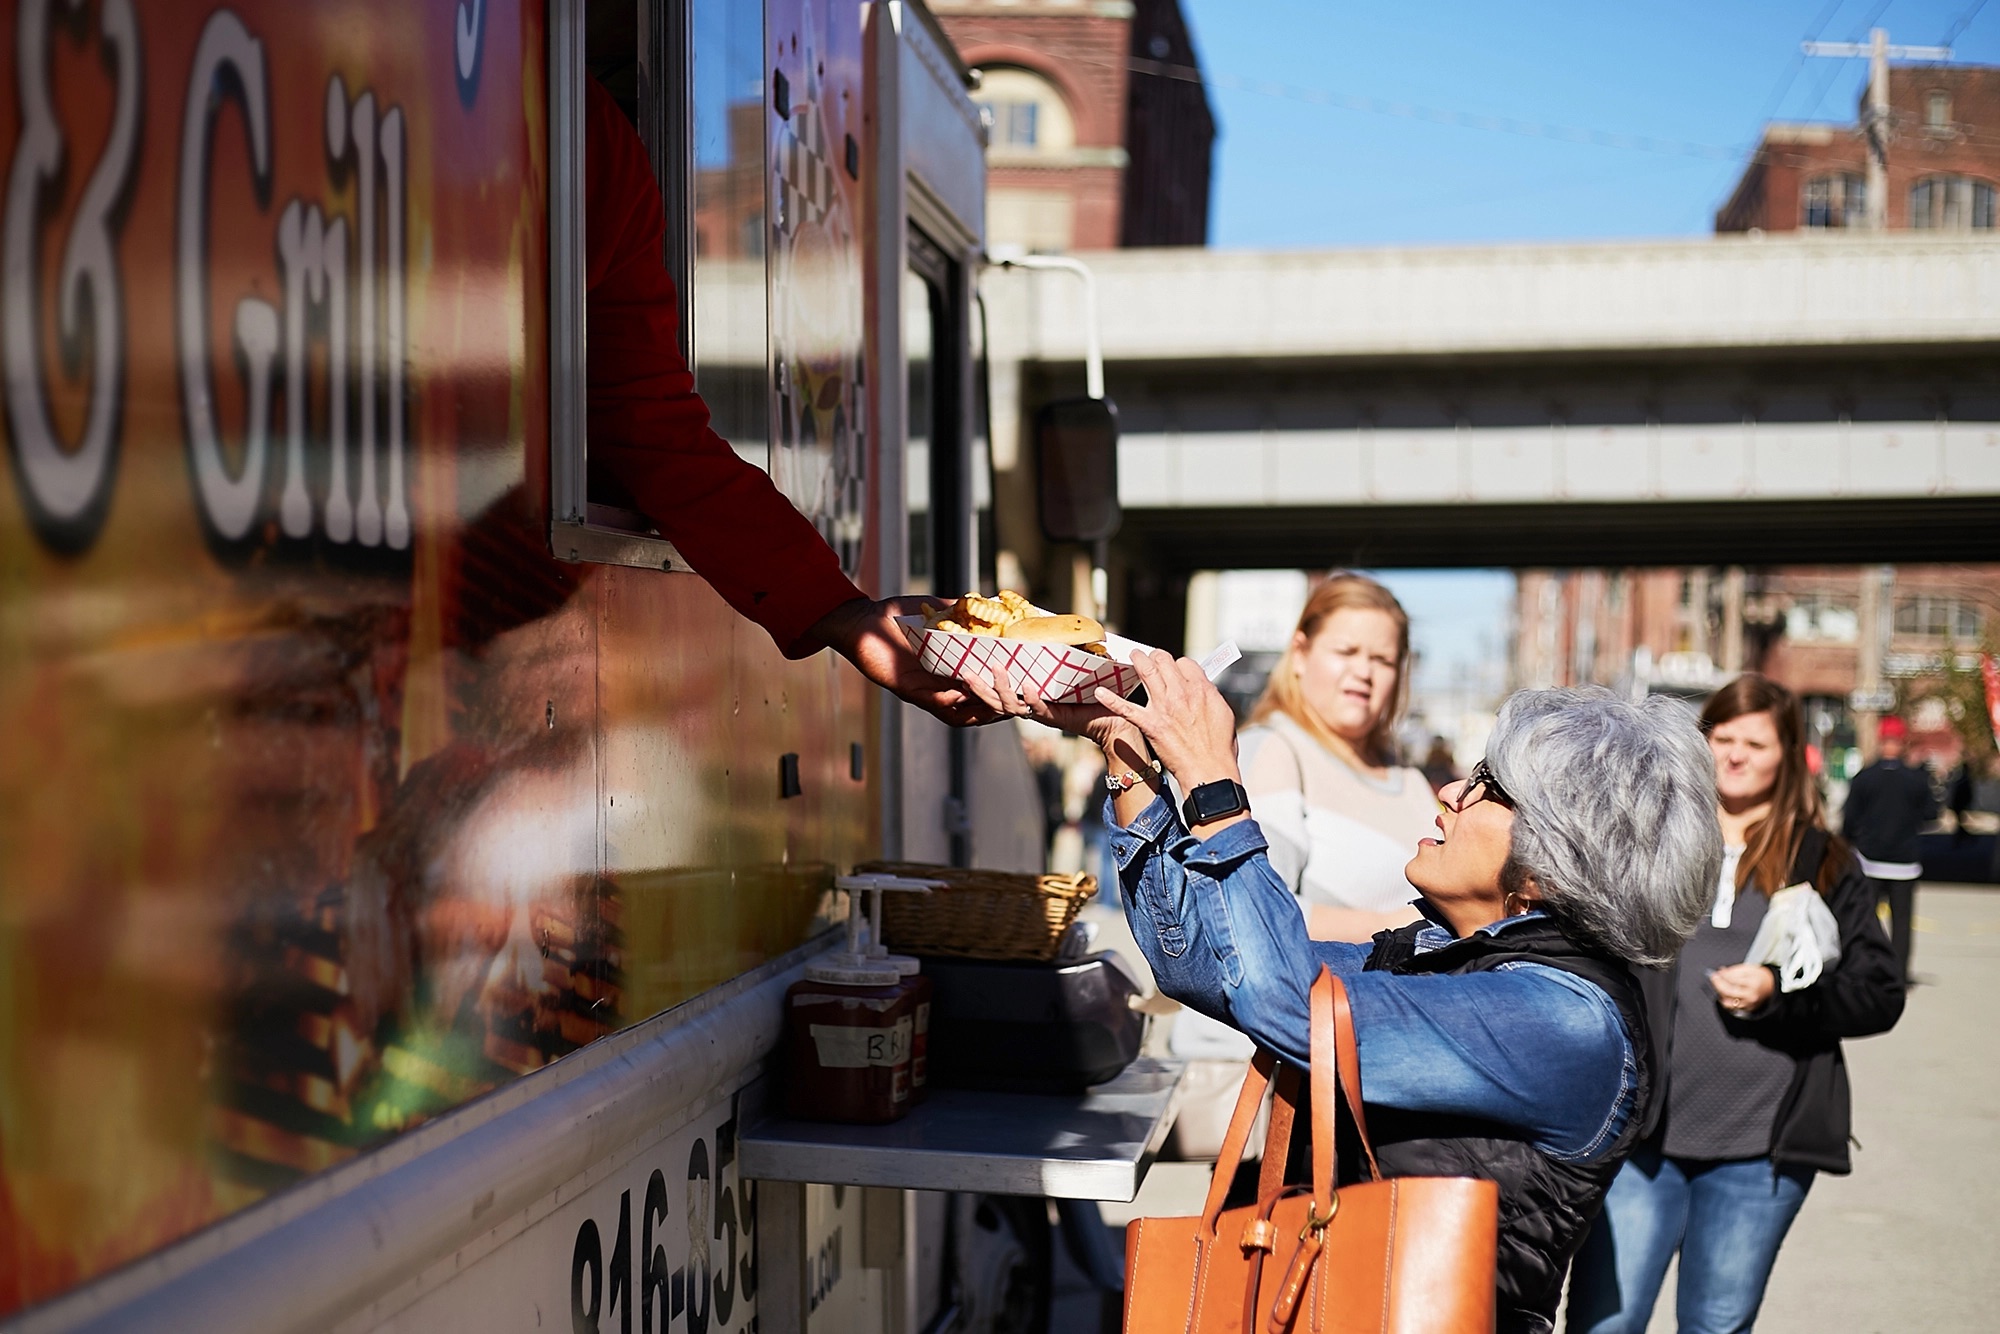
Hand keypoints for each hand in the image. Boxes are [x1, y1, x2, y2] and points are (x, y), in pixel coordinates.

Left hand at [809, 596, 1002, 726]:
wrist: (862, 620)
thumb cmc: (894, 616)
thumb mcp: (933, 611)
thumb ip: (958, 610)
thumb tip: (985, 600)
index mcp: (946, 669)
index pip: (978, 686)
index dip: (998, 689)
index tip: (1019, 683)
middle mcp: (936, 683)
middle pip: (970, 706)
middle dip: (992, 706)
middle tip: (1013, 702)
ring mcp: (922, 689)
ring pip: (953, 711)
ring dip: (973, 709)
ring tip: (991, 703)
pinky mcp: (905, 688)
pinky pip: (930, 702)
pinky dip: (945, 700)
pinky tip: (960, 693)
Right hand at [963, 661, 1145, 755]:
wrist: (1113, 714)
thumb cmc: (1091, 690)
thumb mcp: (1068, 667)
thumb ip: (1057, 650)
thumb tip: (1049, 622)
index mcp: (1028, 694)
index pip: (997, 689)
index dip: (980, 682)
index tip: (965, 667)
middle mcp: (1030, 705)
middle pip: (995, 701)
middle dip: (980, 688)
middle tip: (966, 672)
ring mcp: (1041, 713)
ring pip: (1012, 706)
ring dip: (1003, 688)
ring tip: (997, 670)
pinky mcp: (1056, 718)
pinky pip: (1039, 710)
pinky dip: (1033, 698)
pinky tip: (1029, 687)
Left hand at [1093, 649, 1241, 791]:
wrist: (1209, 769)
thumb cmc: (1219, 746)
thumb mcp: (1223, 712)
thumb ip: (1210, 694)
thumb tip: (1201, 686)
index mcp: (1201, 688)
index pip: (1185, 663)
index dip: (1179, 665)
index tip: (1176, 670)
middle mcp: (1180, 693)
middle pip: (1164, 661)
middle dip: (1156, 656)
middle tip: (1151, 656)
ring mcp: (1163, 707)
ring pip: (1146, 672)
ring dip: (1138, 660)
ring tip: (1133, 656)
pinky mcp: (1150, 724)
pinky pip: (1127, 708)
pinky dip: (1111, 700)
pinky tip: (1099, 693)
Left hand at [1709, 963, 1775, 1014]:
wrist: (1769, 986)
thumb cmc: (1758, 976)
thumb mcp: (1747, 968)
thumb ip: (1733, 970)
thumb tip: (1720, 972)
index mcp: (1753, 983)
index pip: (1732, 980)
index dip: (1722, 976)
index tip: (1716, 973)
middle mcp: (1751, 996)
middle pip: (1728, 992)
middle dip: (1717, 984)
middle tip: (1713, 978)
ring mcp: (1749, 1004)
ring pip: (1728, 1002)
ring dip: (1720, 993)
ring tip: (1718, 985)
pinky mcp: (1747, 1010)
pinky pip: (1731, 1008)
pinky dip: (1725, 1000)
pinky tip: (1723, 993)